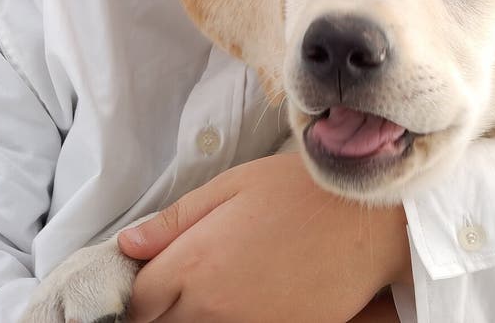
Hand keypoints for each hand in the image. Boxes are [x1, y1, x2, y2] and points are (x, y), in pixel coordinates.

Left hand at [118, 152, 410, 322]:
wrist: (365, 223)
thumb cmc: (298, 193)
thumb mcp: (232, 186)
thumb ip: (175, 220)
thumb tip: (129, 244)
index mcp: (195, 263)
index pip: (137, 300)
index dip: (136, 288)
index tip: (148, 273)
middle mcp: (213, 308)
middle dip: (157, 308)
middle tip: (179, 280)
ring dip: (190, 316)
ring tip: (214, 285)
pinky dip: (226, 322)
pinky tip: (242, 298)